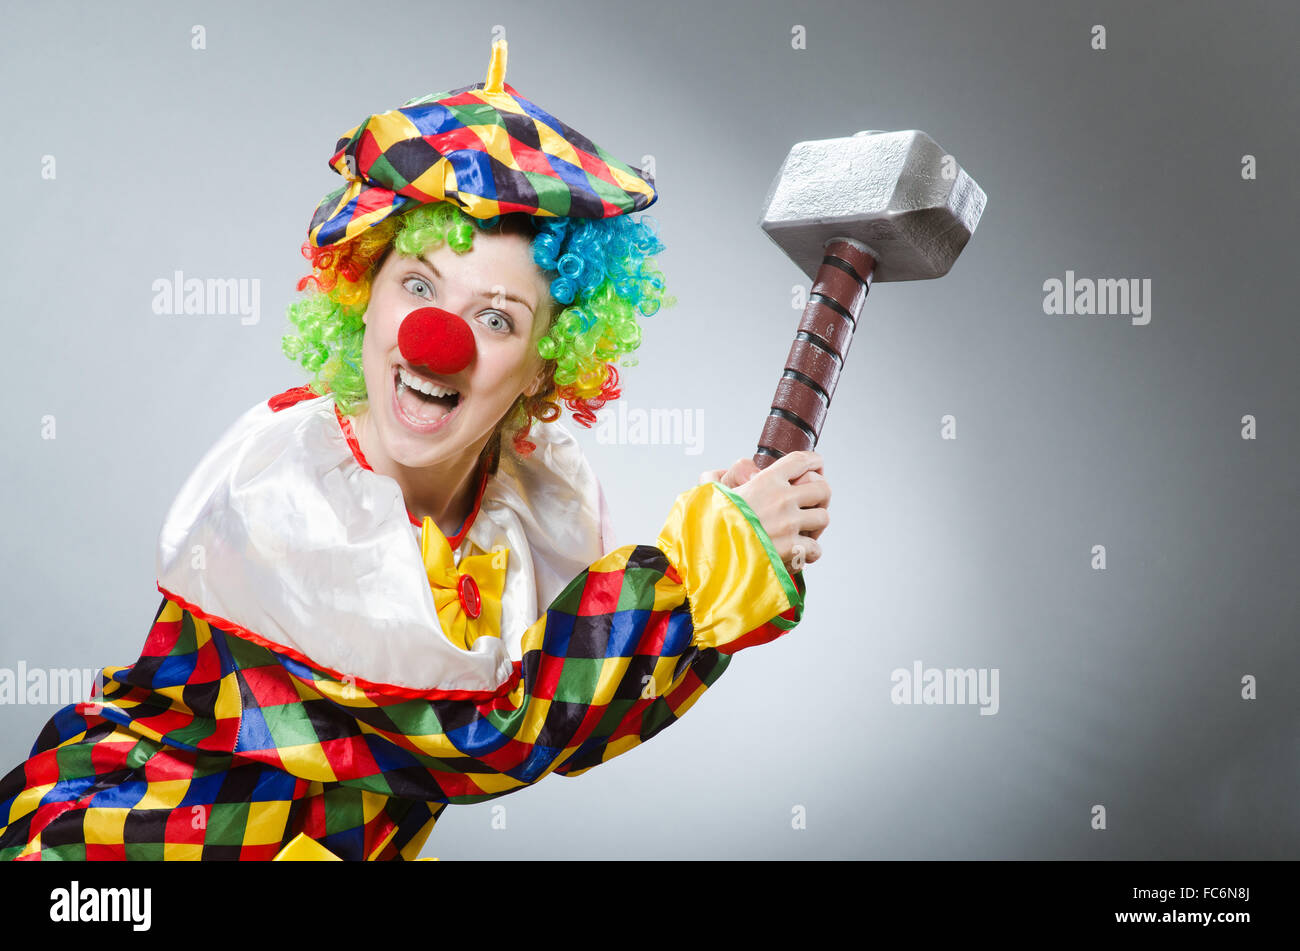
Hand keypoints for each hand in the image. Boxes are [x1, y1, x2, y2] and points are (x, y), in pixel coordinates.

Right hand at [699, 451, 829, 571]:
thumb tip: (730, 474)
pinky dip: (808, 553)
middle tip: (810, 505)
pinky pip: (815, 549)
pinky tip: (795, 554)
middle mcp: (782, 500)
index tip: (816, 466)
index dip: (814, 462)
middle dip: (820, 497)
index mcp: (765, 481)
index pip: (802, 461)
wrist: (707, 555)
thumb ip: (717, 477)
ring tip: (803, 532)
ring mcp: (789, 525)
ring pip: (823, 518)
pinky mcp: (791, 550)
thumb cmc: (707, 525)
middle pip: (823, 489)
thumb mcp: (708, 492)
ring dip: (815, 526)